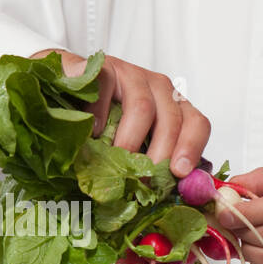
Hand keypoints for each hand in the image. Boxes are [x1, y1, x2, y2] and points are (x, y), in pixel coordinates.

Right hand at [30, 48, 209, 175]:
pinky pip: (108, 87)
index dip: (192, 148)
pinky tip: (94, 132)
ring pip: (143, 106)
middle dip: (159, 154)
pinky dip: (101, 114)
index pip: (196, 123)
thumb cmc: (104, 122)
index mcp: (174, 108)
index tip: (179, 173)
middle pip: (172, 120)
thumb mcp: (133, 144)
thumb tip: (161, 197)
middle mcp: (159, 88)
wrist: (65, 89)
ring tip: (118, 159)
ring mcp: (132, 73)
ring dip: (131, 138)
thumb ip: (149, 163)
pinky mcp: (103, 66)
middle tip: (143, 179)